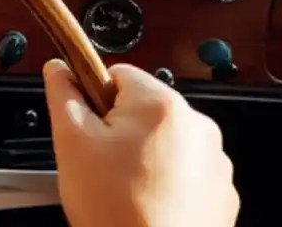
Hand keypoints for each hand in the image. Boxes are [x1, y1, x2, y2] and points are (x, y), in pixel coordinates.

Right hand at [43, 60, 238, 226]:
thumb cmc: (115, 212)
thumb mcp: (72, 145)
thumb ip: (63, 96)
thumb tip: (60, 69)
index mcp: (162, 106)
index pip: (118, 74)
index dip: (94, 101)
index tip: (88, 131)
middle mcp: (198, 127)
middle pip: (144, 110)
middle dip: (121, 132)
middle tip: (102, 167)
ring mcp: (215, 162)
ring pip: (165, 142)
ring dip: (145, 157)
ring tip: (125, 192)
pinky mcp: (222, 192)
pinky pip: (186, 173)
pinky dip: (167, 183)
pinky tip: (147, 205)